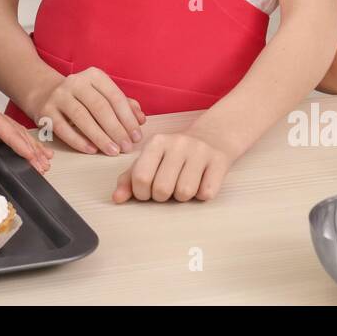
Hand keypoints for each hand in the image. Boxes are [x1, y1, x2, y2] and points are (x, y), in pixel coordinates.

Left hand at [0, 92, 52, 173]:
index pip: (0, 125)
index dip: (16, 141)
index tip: (29, 155)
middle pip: (12, 129)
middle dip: (29, 146)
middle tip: (44, 164)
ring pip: (12, 133)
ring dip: (29, 147)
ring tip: (45, 161)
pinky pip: (5, 137)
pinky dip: (20, 146)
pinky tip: (31, 153)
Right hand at [23, 66, 144, 155]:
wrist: (44, 92)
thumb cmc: (81, 97)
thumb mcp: (102, 95)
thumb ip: (123, 105)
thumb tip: (141, 120)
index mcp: (93, 75)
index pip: (115, 97)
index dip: (128, 118)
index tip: (137, 136)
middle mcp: (75, 82)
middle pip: (99, 107)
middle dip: (116, 129)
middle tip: (126, 147)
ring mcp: (59, 96)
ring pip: (82, 117)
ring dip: (100, 137)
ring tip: (112, 151)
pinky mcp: (45, 111)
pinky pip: (63, 128)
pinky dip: (78, 141)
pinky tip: (91, 150)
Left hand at [113, 124, 234, 203]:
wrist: (212, 137)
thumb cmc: (174, 155)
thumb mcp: (150, 161)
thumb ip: (129, 179)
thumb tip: (117, 198)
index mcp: (156, 141)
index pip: (141, 178)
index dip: (142, 193)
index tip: (148, 191)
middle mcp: (178, 143)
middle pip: (162, 189)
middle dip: (162, 197)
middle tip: (168, 188)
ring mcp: (200, 151)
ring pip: (185, 193)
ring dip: (183, 197)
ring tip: (184, 183)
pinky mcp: (219, 161)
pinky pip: (206, 193)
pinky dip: (202, 195)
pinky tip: (201, 182)